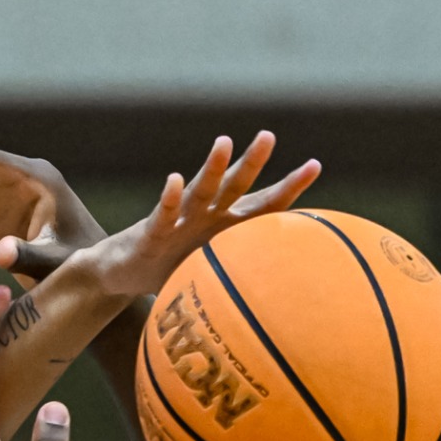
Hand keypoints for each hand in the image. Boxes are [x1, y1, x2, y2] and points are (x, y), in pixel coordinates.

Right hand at [78, 132, 319, 297]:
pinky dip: (169, 199)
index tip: (315, 165)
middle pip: (234, 185)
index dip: (288, 187)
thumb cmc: (175, 270)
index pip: (263, 204)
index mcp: (226, 226)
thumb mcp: (217, 274)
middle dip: (252, 161)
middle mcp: (206, 215)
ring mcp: (180, 221)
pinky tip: (174, 180)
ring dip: (212, 167)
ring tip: (224, 143)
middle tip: (267, 136)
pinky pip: (163, 215)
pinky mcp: (152, 233)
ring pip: (200, 191)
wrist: (125, 274)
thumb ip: (248, 279)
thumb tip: (294, 305)